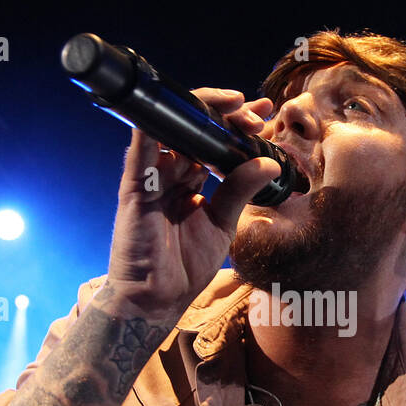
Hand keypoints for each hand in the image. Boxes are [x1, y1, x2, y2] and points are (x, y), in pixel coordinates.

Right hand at [105, 88, 280, 318]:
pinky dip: (152, 128)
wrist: (158, 298)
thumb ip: (240, 190)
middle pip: (192, 127)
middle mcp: (169, 172)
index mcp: (188, 179)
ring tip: (236, 108)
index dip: (236, 122)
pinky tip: (171, 111)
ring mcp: (151, 177)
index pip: (210, 138)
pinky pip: (139, 152)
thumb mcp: (223, 223)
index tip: (264, 114)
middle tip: (255, 111)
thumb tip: (270, 162)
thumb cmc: (185, 264)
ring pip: (170, 129)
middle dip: (226, 112)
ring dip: (202, 113)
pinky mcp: (135, 189)